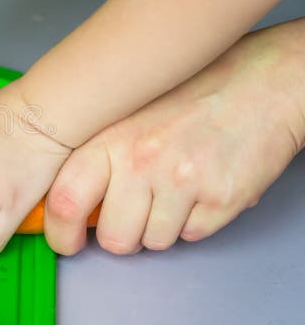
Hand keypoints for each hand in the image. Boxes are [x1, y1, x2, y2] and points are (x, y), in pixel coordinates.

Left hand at [44, 21, 304, 254]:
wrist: (262, 82)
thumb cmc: (193, 94)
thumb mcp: (127, 113)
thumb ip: (97, 153)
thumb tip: (67, 202)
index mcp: (110, 137)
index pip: (64, 200)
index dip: (60, 232)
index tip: (66, 240)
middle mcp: (142, 160)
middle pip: (114, 238)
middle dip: (122, 236)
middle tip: (132, 215)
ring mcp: (183, 181)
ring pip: (155, 242)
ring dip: (162, 226)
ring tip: (175, 186)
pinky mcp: (221, 199)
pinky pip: (193, 235)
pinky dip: (194, 220)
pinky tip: (200, 186)